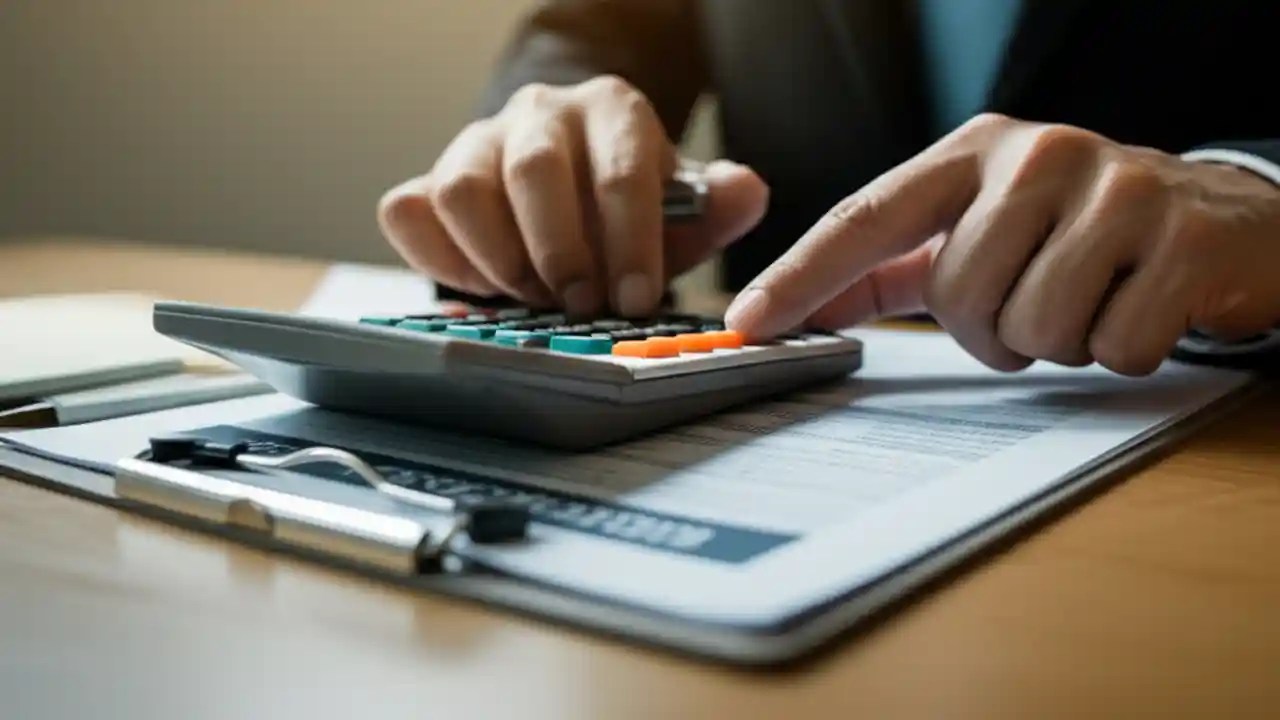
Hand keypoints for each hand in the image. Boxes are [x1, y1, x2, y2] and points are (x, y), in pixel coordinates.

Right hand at [378, 75, 768, 316]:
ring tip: (531, 297)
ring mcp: (476, 143)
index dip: (630, 242)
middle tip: (577, 305)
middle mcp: (539, 113)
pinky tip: (482, 290)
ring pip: (460, 188)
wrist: (570, 191)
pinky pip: (408, 213)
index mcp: (612, 110)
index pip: (621, 170)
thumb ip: (716, 206)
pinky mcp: (426, 181)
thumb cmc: (628, 210)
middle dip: (559, 250)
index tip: (635, 300)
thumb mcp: (681, 211)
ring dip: (497, 258)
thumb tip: (747, 192)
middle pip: (534, 170)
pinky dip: (439, 261)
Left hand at [725, 114, 1279, 374]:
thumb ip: (896, 265)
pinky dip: (1121, 350)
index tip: (748, 324)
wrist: (1221, 218)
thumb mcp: (987, 227)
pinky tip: (1140, 305)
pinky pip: (1110, 347)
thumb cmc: (1082, 231)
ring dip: (1056, 341)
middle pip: (955, 296)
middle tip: (1037, 302)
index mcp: (975, 152)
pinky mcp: (1180, 237)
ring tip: (1090, 299)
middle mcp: (1037, 155)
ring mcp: (1114, 188)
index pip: (867, 216)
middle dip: (992, 329)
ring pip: (1030, 328)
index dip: (802, 275)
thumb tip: (804, 308)